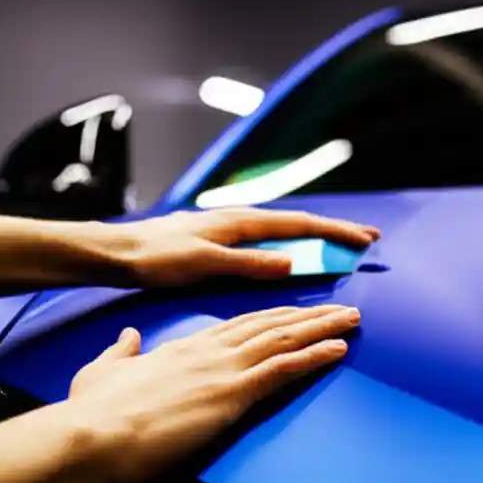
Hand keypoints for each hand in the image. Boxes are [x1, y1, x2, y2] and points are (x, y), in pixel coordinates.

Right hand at [64, 304, 360, 482]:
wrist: (91, 435)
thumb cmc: (92, 413)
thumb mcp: (102, 371)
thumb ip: (121, 352)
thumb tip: (127, 337)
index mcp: (182, 347)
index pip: (237, 325)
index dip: (270, 316)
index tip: (295, 311)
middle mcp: (208, 351)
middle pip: (269, 324)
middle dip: (307, 314)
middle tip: (339, 307)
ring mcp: (223, 369)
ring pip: (284, 339)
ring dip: (322, 327)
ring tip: (351, 319)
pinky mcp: (232, 394)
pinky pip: (284, 368)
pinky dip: (315, 356)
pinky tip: (339, 348)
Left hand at [107, 209, 380, 285]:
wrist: (116, 253)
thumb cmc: (155, 258)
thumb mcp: (205, 262)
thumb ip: (249, 262)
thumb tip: (292, 262)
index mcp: (239, 222)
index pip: (300, 225)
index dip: (335, 233)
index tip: (364, 240)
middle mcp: (238, 220)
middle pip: (298, 224)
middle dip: (334, 231)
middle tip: (366, 238)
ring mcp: (229, 230)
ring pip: (284, 231)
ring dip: (314, 238)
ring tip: (339, 245)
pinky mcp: (219, 242)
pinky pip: (268, 241)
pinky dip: (291, 245)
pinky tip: (293, 254)